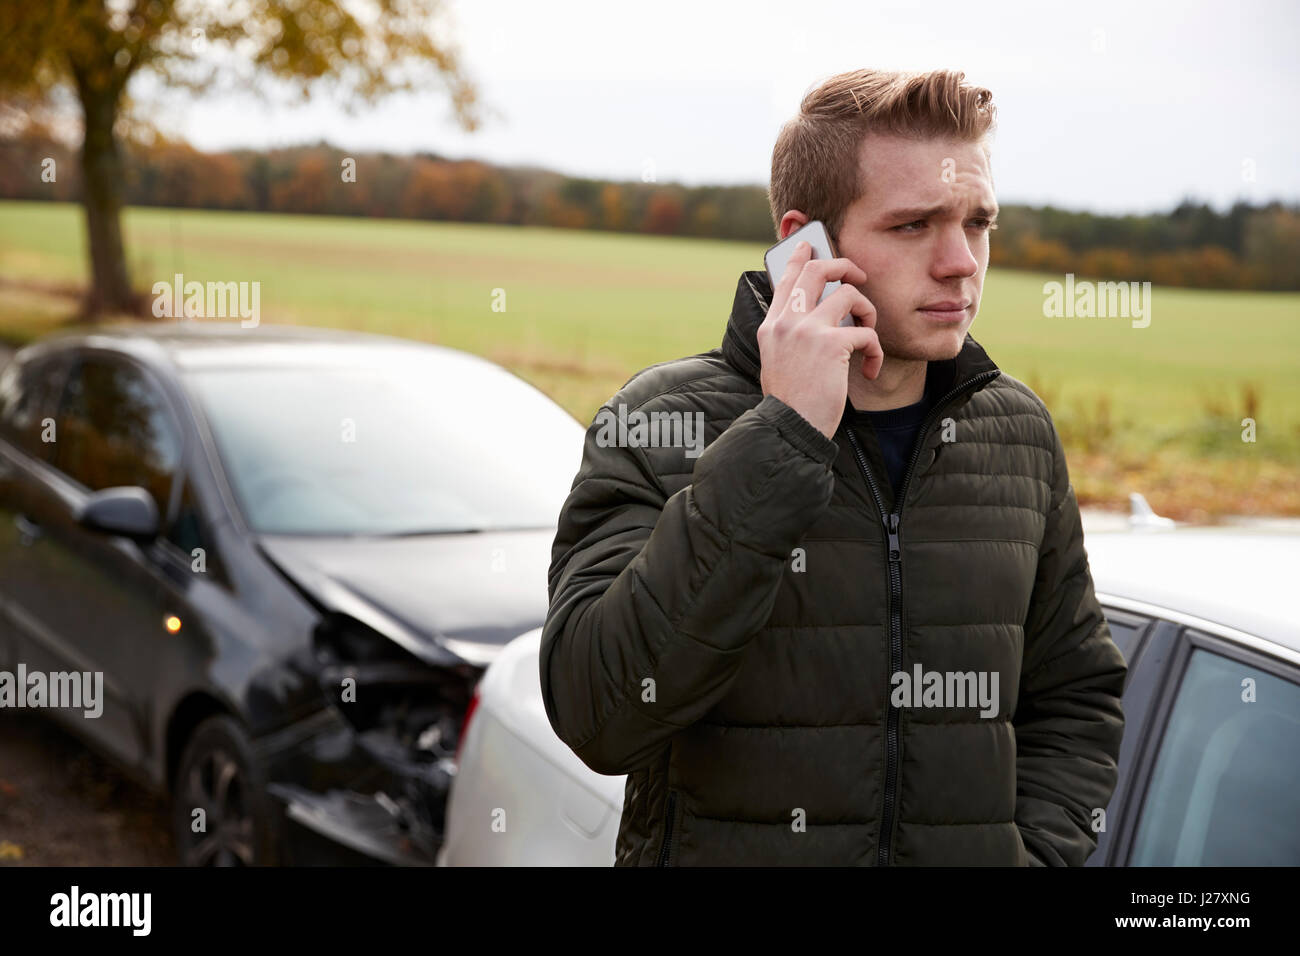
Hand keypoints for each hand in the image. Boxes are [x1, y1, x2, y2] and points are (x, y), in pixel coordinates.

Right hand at [758, 240, 883, 439]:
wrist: (791, 430)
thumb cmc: (791, 404)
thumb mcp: (778, 363)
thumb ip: (789, 336)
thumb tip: (812, 316)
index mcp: (771, 326)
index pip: (786, 278)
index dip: (801, 257)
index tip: (810, 243)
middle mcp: (786, 322)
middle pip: (817, 270)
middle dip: (845, 266)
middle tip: (859, 277)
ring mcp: (807, 331)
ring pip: (850, 294)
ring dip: (868, 313)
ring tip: (867, 341)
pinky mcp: (832, 345)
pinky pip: (866, 332)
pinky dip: (875, 351)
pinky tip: (869, 370)